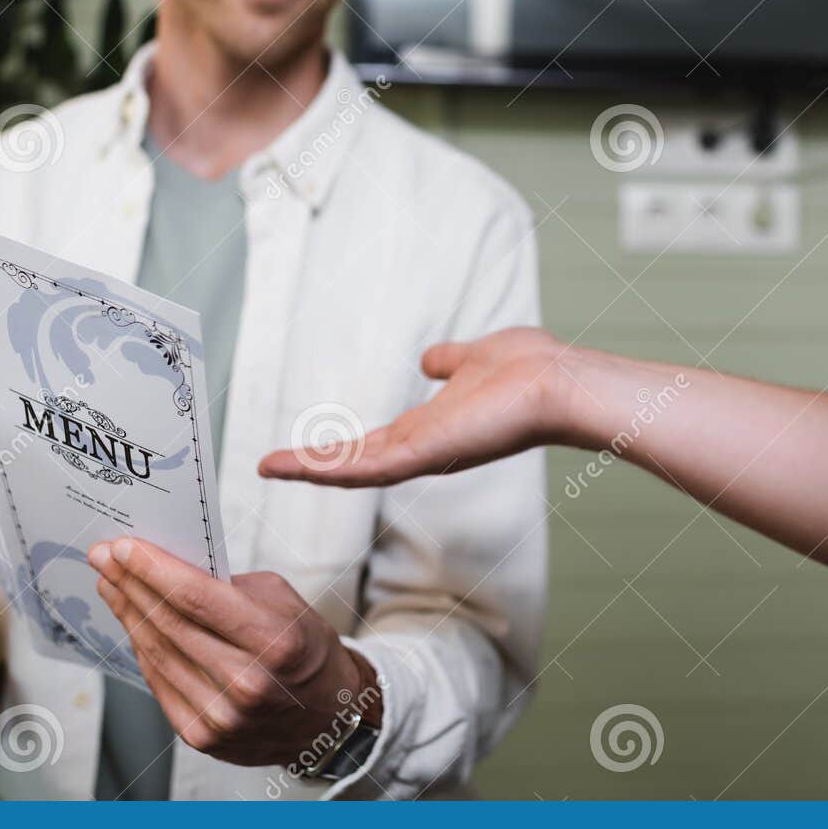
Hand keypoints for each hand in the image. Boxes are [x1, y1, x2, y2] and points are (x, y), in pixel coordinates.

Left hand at [88, 538, 379, 768]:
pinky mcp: (202, 735)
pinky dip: (141, 648)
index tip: (123, 547)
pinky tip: (132, 623)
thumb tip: (170, 566)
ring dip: (127, 614)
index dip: (153, 570)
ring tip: (110, 584)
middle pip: (170, 625)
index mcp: (276, 642)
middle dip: (130, 584)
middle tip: (103, 557)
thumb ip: (229, 584)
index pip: (198, 599)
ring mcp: (221, 716)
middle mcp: (247, 683)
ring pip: (156, 654)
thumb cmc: (305, 651)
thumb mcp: (284, 601)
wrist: (326, 717)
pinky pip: (158, 683)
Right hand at [258, 326, 571, 486]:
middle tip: (268, 466)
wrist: (558, 384)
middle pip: (355, 462)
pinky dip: (328, 469)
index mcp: (431, 428)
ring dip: (310, 469)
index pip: (373, 443)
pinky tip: (295, 467)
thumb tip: (430, 360)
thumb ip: (450, 362)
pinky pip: (366, 468)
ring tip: (268, 467)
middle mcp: (423, 447)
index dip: (337, 447)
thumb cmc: (529, 370)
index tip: (303, 449)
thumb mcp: (474, 359)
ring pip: (354, 469)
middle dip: (312, 465)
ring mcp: (423, 454)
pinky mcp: (424, 454)